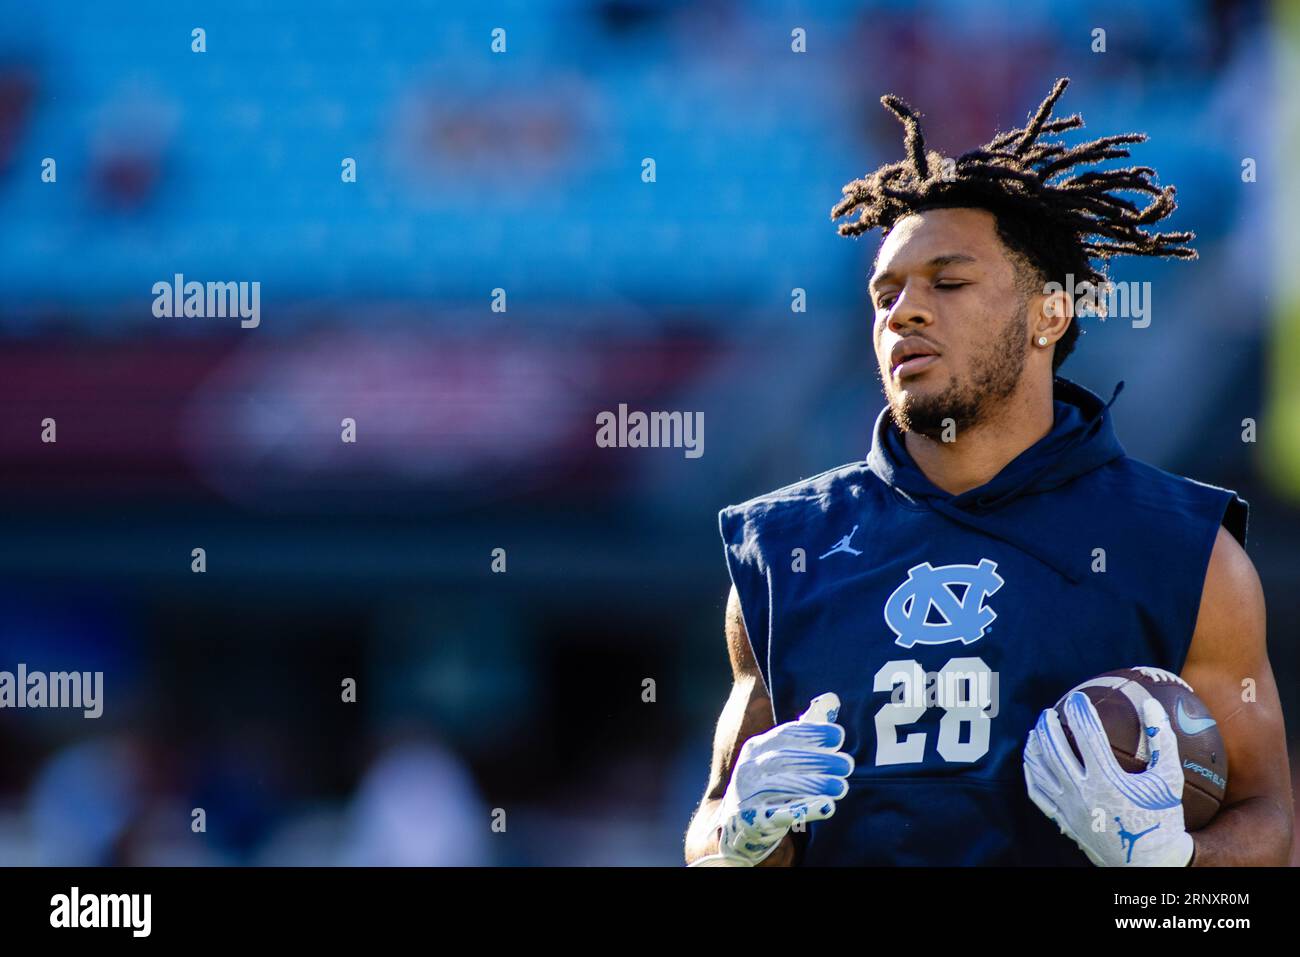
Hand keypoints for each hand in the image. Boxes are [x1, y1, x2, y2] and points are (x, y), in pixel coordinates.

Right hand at [699, 692, 853, 866]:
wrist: (739, 825)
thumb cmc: (769, 783)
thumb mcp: (782, 754)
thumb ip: (807, 729)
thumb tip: (832, 699)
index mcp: (757, 747)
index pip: (784, 734)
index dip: (812, 733)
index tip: (839, 735)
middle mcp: (749, 768)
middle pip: (784, 759)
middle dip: (818, 760)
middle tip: (847, 764)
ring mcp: (748, 795)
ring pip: (782, 786)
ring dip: (815, 784)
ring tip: (842, 786)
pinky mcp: (753, 821)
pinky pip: (780, 815)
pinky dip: (804, 810)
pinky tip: (827, 807)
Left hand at [1023, 691, 1192, 866]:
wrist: (1150, 863)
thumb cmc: (1162, 819)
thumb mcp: (1169, 780)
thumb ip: (1161, 740)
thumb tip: (1151, 703)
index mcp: (1107, 780)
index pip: (1086, 735)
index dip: (1080, 712)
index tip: (1078, 698)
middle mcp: (1082, 792)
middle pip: (1054, 749)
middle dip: (1048, 726)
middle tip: (1049, 712)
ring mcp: (1068, 808)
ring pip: (1040, 770)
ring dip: (1035, 746)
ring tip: (1036, 731)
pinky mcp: (1063, 821)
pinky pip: (1038, 794)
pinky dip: (1031, 774)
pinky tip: (1031, 762)